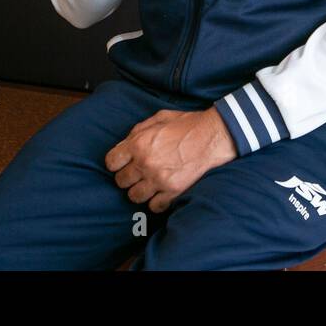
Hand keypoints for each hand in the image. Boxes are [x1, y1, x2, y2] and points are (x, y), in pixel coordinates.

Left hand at [105, 107, 238, 212]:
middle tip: (138, 173)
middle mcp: (146, 163)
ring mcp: (159, 179)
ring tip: (148, 184)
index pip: (111, 162)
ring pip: (134, 196)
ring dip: (139, 190)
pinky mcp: (173, 191)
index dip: (116, 163)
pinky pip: (154, 206)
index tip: (123, 163)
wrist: (213, 136)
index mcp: (139, 143)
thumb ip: (138, 131)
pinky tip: (161, 192)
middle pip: (121, 181)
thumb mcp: (159, 118)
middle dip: (127, 177)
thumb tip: (124, 144)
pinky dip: (156, 201)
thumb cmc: (187, 124)